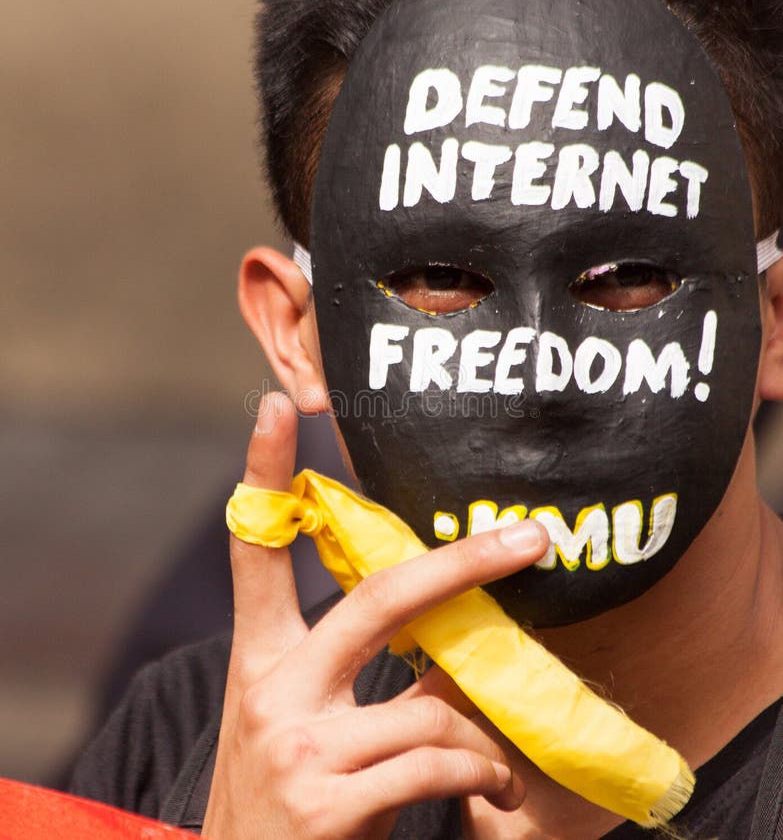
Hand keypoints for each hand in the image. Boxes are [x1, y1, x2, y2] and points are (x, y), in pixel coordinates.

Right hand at [202, 393, 548, 838]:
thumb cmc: (283, 801)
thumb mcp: (298, 724)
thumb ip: (356, 676)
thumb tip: (449, 641)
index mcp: (259, 657)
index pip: (253, 548)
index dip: (260, 473)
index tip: (274, 406)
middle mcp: (271, 687)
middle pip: (379, 597)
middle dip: (464, 564)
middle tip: (530, 538)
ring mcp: (296, 743)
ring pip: (430, 706)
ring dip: (479, 736)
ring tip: (495, 761)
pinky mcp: (327, 801)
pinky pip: (437, 764)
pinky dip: (479, 775)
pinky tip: (488, 791)